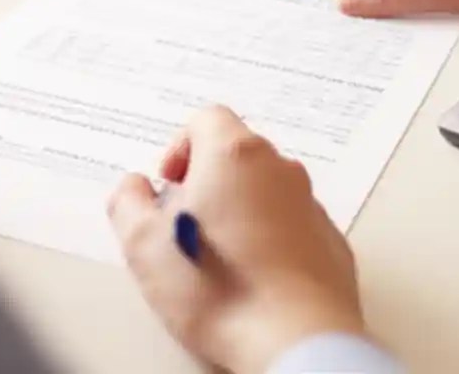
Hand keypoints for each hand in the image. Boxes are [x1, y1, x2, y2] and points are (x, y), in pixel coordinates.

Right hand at [108, 106, 363, 373]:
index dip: (179, 148)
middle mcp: (279, 168)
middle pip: (236, 154)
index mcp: (234, 155)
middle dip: (207, 180)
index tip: (169, 185)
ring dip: (239, 210)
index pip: (206, 119)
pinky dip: (269, 238)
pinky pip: (291, 225)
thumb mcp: (142, 243)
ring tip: (217, 257)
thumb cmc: (216, 287)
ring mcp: (310, 204)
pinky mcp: (330, 241)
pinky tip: (251, 278)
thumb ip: (129, 200)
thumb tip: (135, 188)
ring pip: (265, 190)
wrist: (294, 339)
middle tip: (184, 224)